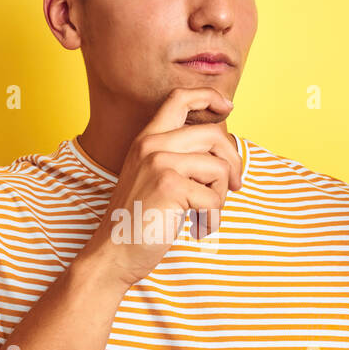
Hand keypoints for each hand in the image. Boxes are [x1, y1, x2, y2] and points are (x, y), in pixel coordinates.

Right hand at [78, 87, 242, 288]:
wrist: (113, 253)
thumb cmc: (138, 220)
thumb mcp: (152, 178)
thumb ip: (179, 157)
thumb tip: (226, 151)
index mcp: (146, 139)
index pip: (180, 98)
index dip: (209, 97)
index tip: (228, 107)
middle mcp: (151, 145)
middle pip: (214, 134)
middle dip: (234, 162)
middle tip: (235, 186)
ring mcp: (159, 163)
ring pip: (220, 168)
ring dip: (221, 196)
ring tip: (203, 213)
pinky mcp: (170, 186)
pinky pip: (215, 198)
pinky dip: (212, 218)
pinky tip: (195, 227)